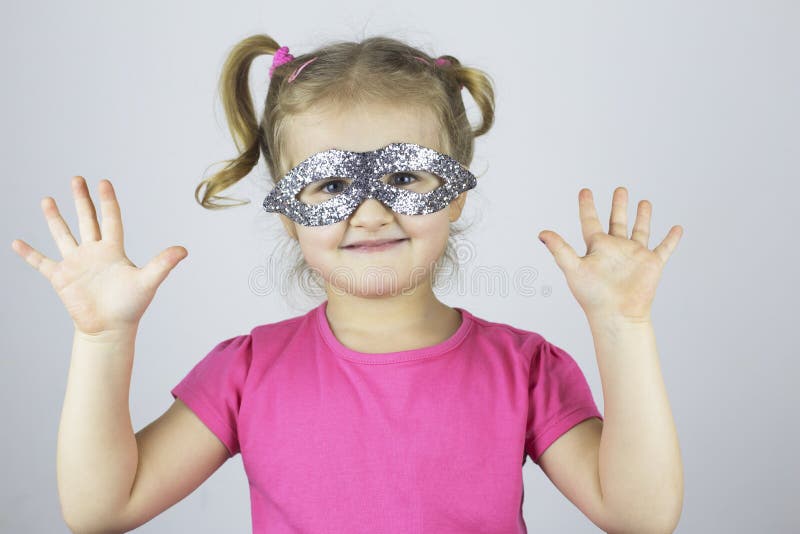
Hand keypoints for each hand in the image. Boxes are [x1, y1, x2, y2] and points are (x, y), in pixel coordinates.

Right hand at [11, 176, 188, 335]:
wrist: (110, 329)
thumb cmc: (131, 307)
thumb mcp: (147, 281)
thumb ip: (163, 264)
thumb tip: (184, 250)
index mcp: (114, 250)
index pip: (110, 219)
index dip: (107, 201)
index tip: (103, 181)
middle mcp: (94, 252)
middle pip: (86, 220)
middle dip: (81, 199)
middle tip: (76, 178)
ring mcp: (76, 263)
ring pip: (63, 235)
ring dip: (54, 218)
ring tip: (47, 199)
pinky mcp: (61, 278)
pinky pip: (41, 262)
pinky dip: (29, 253)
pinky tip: (16, 242)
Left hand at [537, 187, 682, 322]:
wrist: (616, 315)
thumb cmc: (593, 296)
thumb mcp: (573, 268)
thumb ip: (559, 249)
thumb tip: (541, 233)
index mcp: (597, 247)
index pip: (590, 221)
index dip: (587, 206)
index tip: (585, 191)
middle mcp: (616, 249)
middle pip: (617, 222)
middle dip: (618, 205)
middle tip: (620, 189)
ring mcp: (634, 256)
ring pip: (640, 231)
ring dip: (643, 217)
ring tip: (644, 202)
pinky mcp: (652, 264)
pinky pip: (664, 248)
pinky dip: (671, 239)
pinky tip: (678, 228)